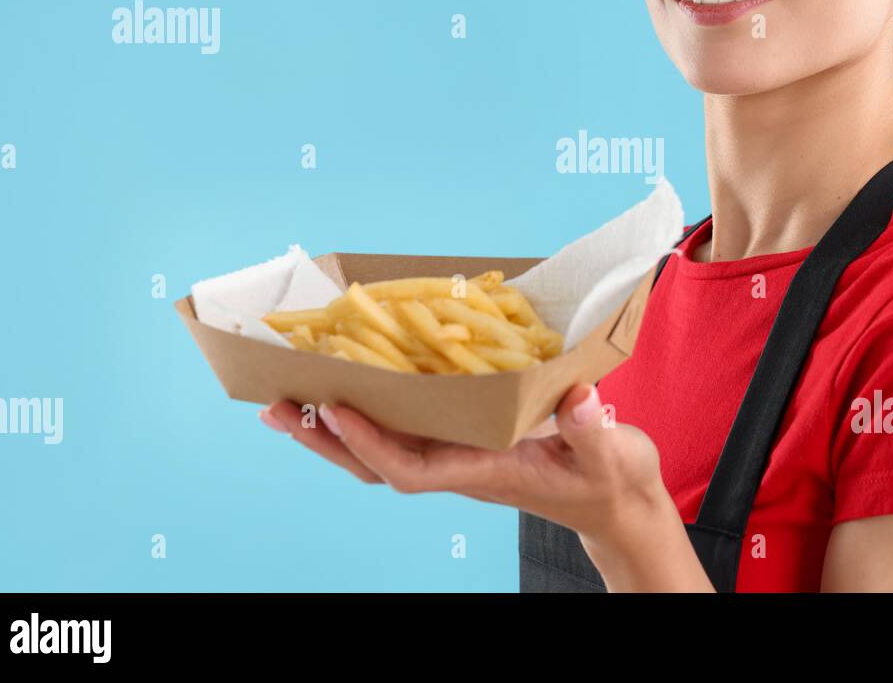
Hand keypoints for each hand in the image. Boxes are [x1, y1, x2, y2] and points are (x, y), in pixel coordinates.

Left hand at [258, 384, 668, 546]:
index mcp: (487, 471)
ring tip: (289, 400)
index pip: (413, 469)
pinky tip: (349, 390)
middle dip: (326, 439)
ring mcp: (460, 456)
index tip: (337, 410)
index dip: (371, 443)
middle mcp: (462, 466)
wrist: (614, 502)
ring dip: (334, 428)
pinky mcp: (466, 442)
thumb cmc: (613, 481)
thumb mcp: (615, 455)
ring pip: (383, 449)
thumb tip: (579, 400)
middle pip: (378, 463)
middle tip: (277, 406)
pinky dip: (369, 413)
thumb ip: (595, 431)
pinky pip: (404, 431)